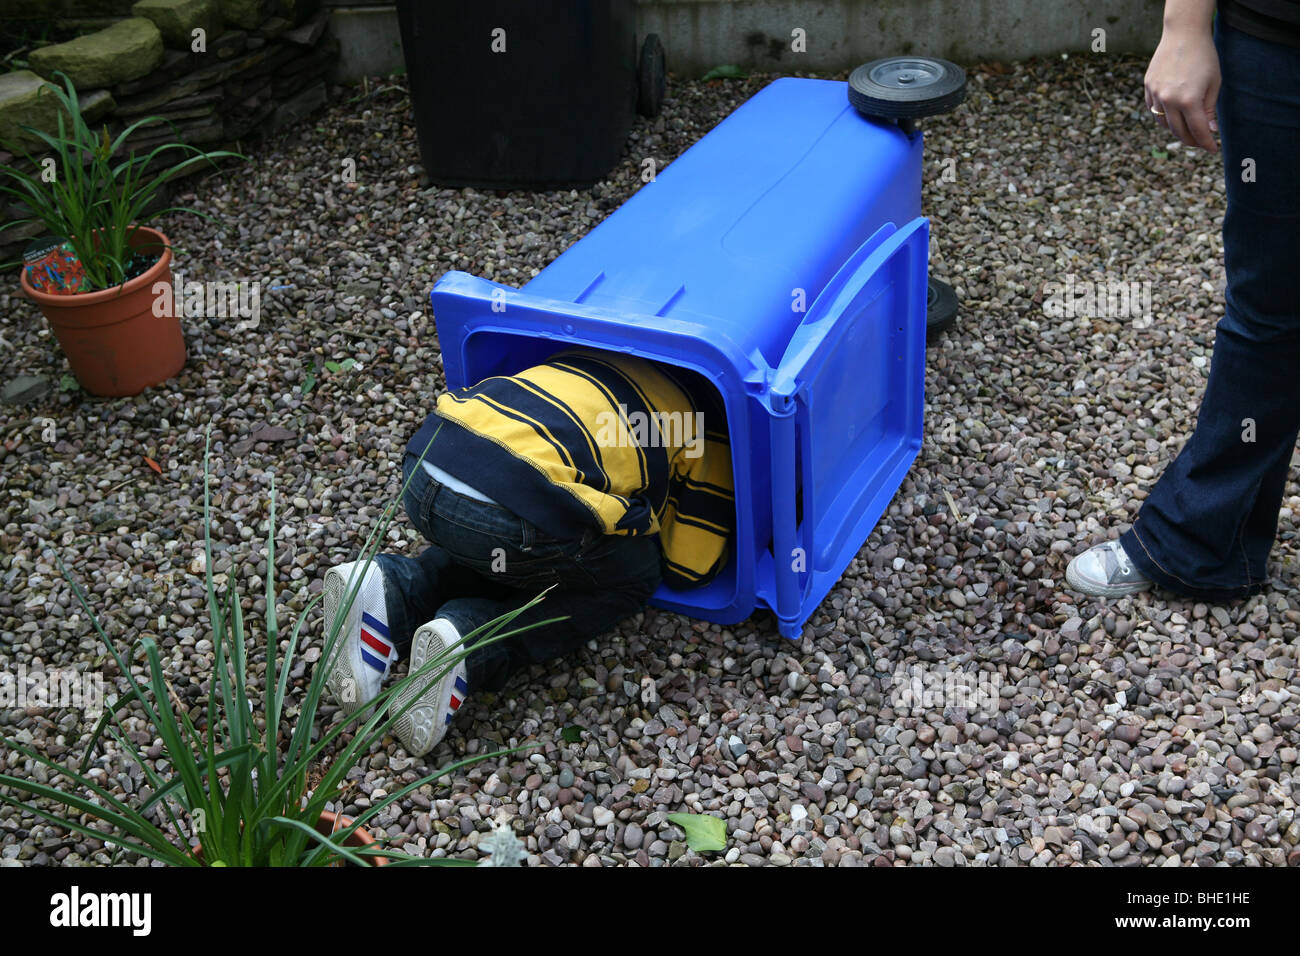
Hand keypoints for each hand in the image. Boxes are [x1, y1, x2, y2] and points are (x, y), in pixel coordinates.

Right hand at [1144, 24, 1220, 150]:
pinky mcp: (1148, 87)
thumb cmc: (1204, 56)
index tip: (1213, 150)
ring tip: (1187, 129)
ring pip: (1164, 123)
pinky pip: (1154, 110)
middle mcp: (1169, 100)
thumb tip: (1209, 131)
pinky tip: (1173, 115)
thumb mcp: (1214, 83)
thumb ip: (1210, 109)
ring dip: (1176, 129)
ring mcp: (1156, 94)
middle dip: (1191, 140)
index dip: (1206, 143)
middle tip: (1200, 142)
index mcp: (1189, 100)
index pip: (1198, 130)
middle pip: (1179, 131)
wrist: (1183, 34)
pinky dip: (1163, 116)